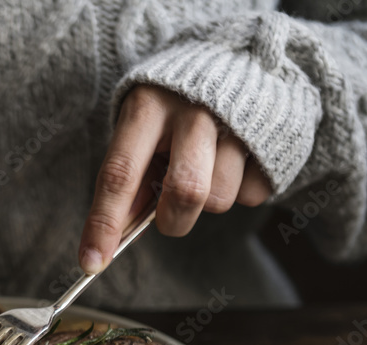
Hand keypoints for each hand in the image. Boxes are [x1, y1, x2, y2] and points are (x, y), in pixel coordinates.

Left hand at [79, 85, 271, 273]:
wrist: (240, 59)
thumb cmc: (174, 107)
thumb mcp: (141, 127)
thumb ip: (130, 175)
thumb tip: (118, 232)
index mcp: (149, 106)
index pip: (120, 173)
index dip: (104, 222)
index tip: (91, 262)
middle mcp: (195, 110)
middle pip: (184, 193)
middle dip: (172, 220)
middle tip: (168, 215)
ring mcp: (239, 122)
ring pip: (219, 199)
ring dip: (206, 203)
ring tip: (205, 168)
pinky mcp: (274, 137)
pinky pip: (252, 195)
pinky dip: (239, 191)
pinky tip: (233, 160)